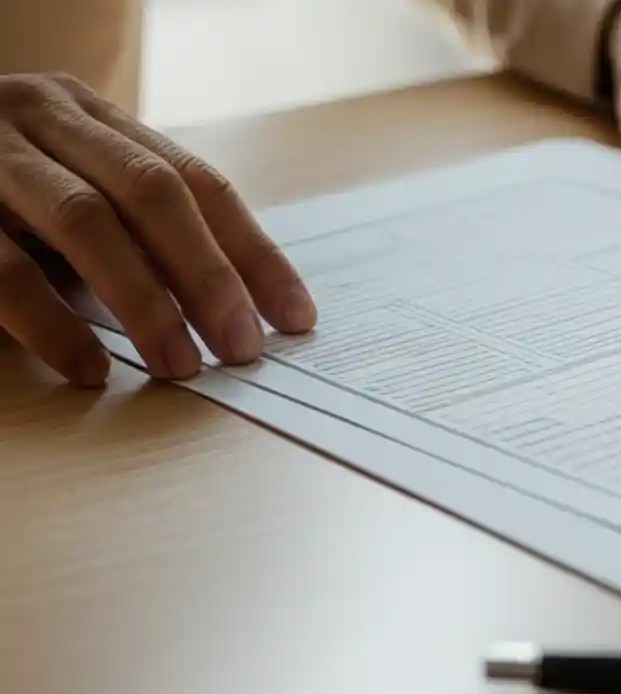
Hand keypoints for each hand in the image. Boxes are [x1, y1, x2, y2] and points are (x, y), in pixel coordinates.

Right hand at [0, 73, 315, 386]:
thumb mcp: (72, 189)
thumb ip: (138, 230)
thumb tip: (233, 309)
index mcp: (95, 116)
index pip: (199, 181)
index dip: (254, 251)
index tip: (295, 317)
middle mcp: (45, 116)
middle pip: (154, 192)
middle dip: (210, 275)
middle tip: (244, 350)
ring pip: (84, 220)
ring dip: (143, 301)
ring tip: (180, 367)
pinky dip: (50, 321)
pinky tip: (89, 369)